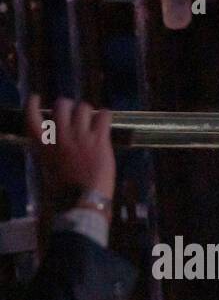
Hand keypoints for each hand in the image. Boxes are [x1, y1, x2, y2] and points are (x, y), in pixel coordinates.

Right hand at [25, 94, 114, 211]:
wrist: (82, 201)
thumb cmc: (64, 192)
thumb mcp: (47, 169)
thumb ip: (48, 151)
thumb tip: (54, 144)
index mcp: (43, 144)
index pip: (31, 115)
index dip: (33, 104)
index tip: (36, 98)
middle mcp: (60, 135)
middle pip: (61, 105)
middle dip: (68, 106)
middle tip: (75, 114)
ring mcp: (80, 135)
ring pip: (83, 107)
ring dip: (88, 112)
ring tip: (92, 120)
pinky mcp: (99, 140)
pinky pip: (104, 116)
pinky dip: (106, 115)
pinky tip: (106, 120)